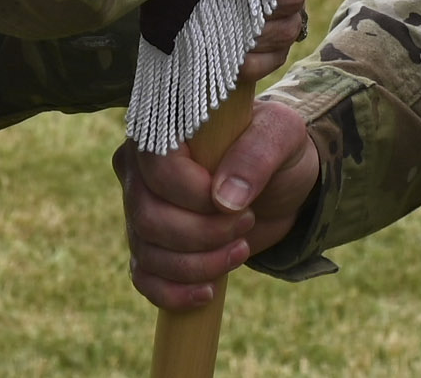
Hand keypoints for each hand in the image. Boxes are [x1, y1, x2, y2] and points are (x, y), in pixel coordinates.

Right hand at [117, 98, 321, 311]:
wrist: (278, 183)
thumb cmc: (275, 147)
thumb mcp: (282, 135)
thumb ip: (257, 155)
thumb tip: (224, 198)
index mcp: (164, 127)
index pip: (157, 167)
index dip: (195, 196)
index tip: (238, 205)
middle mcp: (139, 165)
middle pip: (148, 216)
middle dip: (204, 235)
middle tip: (246, 224)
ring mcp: (138, 206)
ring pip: (147, 251)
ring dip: (199, 264)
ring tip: (240, 250)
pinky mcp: (148, 242)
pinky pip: (143, 277)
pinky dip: (174, 292)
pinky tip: (208, 291)